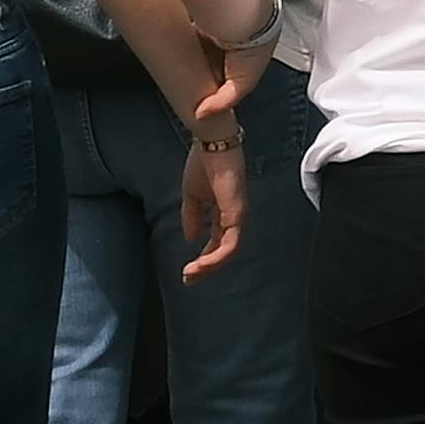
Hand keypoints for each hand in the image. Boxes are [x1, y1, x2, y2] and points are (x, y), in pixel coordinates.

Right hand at [176, 107, 249, 279]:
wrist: (210, 144)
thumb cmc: (203, 163)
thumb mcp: (192, 195)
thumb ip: (192, 216)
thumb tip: (191, 239)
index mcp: (224, 211)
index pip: (217, 241)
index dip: (204, 257)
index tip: (187, 271)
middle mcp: (234, 215)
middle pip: (225, 250)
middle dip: (207, 267)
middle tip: (189, 279)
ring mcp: (238, 214)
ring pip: (229, 251)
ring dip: (210, 266)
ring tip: (191, 274)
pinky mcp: (237, 212)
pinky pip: (231, 243)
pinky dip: (216, 257)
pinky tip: (201, 264)